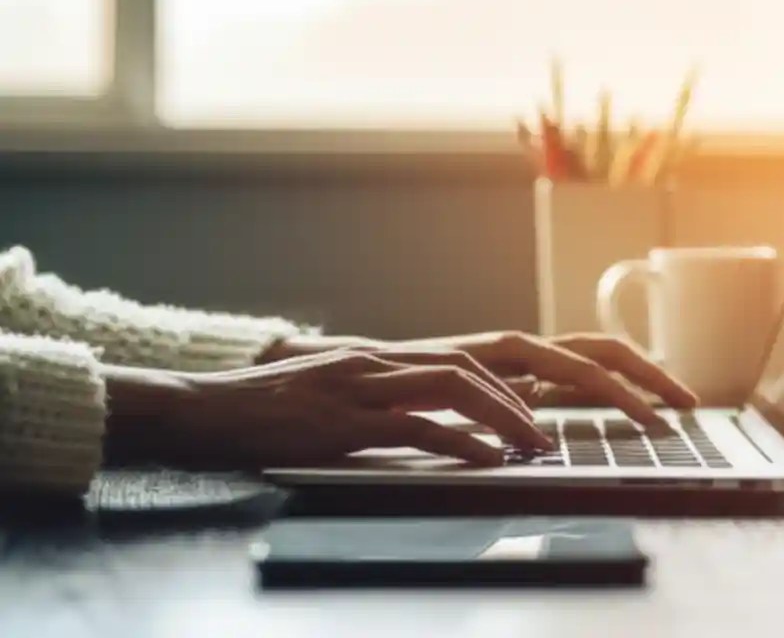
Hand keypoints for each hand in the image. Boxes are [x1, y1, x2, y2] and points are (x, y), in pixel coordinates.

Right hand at [104, 349, 551, 468]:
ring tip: (529, 446)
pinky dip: (458, 442)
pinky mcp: (342, 422)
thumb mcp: (335, 395)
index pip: (461, 359)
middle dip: (516, 400)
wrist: (205, 409)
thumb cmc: (268, 411)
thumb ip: (383, 401)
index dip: (505, 383)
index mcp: (379, 358)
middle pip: (468, 367)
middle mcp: (377, 363)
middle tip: (543, 435)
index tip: (534, 414)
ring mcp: (360, 388)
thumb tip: (434, 422)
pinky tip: (484, 459)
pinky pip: (413, 426)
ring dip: (501, 416)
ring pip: (451, 386)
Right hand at [267, 332, 698, 425]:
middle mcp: (434, 356)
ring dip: (520, 412)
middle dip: (608, 379)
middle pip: (537, 349)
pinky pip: (413, 420)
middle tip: (663, 415)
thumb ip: (468, 408)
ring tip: (551, 448)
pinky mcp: (350, 411)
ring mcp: (391, 377)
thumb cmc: (328, 406)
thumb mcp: (411, 403)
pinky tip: (490, 460)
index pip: (557, 349)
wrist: (232, 404)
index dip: (621, 366)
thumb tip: (528, 431)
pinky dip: (456, 437)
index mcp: (457, 357)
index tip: (673, 399)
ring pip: (471, 376)